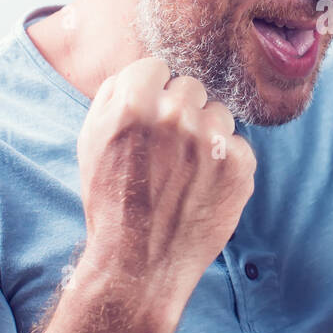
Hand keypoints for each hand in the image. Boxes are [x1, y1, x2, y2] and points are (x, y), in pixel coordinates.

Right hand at [75, 56, 256, 321]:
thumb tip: (141, 70)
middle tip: (166, 150)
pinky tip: (203, 188)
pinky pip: (238, 144)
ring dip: (206, 134)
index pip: (156, 67)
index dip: (150, 93)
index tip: (148, 119)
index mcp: (132, 103)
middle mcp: (174, 115)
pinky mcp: (241, 164)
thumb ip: (114, 95)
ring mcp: (212, 139)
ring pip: (218, 113)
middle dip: (179, 111)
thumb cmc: (112, 201)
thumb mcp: (91, 141)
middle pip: (190, 86)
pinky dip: (226, 163)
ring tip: (184, 172)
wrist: (140, 265)